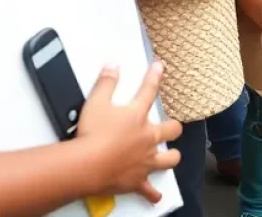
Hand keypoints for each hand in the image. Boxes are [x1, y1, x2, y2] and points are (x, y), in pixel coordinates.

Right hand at [77, 61, 181, 204]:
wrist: (87, 165)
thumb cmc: (92, 135)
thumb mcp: (96, 102)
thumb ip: (105, 82)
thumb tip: (112, 66)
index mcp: (137, 116)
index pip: (149, 91)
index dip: (155, 76)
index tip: (159, 67)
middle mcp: (147, 138)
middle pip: (171, 129)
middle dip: (173, 127)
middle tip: (171, 126)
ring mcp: (144, 160)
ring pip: (169, 158)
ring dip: (170, 156)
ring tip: (170, 155)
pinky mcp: (136, 180)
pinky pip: (148, 189)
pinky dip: (152, 193)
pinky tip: (156, 195)